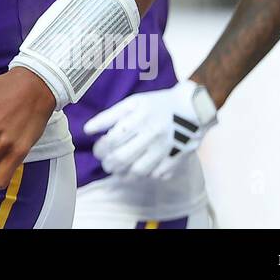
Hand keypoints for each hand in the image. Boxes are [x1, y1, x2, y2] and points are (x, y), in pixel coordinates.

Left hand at [84, 79, 218, 179]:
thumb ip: (108, 116)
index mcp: (139, 119)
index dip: (101, 149)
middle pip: (123, 158)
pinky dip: (144, 176)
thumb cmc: (157, 104)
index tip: (98, 150)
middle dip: (109, 164)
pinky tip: (137, 171)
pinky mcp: (176, 160)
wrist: (192, 108)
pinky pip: (156, 175)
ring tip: (118, 170)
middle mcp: (152, 135)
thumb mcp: (132, 103)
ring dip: (123, 174)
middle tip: (106, 163)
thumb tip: (87, 130)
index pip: (112, 141)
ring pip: (138, 171)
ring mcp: (165, 149)